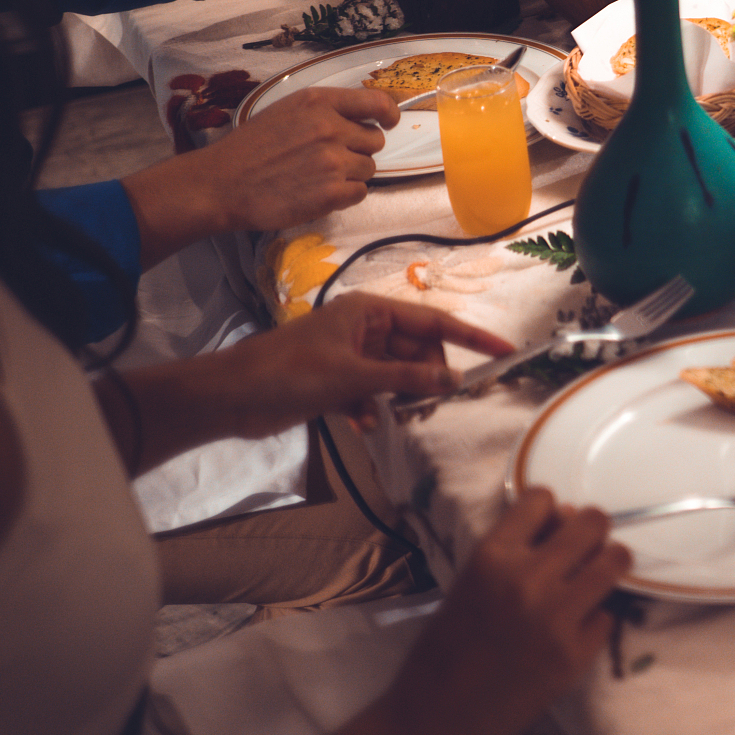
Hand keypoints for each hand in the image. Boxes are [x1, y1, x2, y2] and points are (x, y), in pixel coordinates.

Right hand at [121, 85, 404, 265]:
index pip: (377, 102)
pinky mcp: (333, 192)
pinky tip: (319, 192)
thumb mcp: (286, 111)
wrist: (221, 184)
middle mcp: (330, 128)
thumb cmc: (250, 148)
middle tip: (329, 158)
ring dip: (350, 173)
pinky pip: (360, 192)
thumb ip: (324, 111)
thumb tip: (361, 117)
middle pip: (375, 140)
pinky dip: (345, 195)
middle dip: (358, 149)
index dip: (388, 114)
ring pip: (369, 168)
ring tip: (317, 176)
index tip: (389, 122)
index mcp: (319, 102)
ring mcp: (334, 161)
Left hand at [216, 291, 514, 434]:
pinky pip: (374, 391)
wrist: (232, 397)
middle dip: (427, 377)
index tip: (503, 349)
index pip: (433, 321)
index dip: (470, 336)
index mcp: (369, 311)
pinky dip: (373, 407)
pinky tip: (362, 422)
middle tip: (433, 402)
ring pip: (397, 374)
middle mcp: (364, 328)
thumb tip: (451, 378)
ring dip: (399, 397)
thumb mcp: (353, 376)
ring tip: (395, 416)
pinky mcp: (338, 379)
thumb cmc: (288, 372)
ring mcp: (351, 354)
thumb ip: (406, 378)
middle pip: (418, 351)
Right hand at [380, 489, 630, 734]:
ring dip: (608, 565)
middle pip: (593, 522)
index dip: (550, 511)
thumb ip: (513, 553)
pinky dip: (595, 620)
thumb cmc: (443, 652)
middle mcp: (528, 579)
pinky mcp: (576, 656)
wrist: (433, 723)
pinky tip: (574, 631)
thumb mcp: (468, 586)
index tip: (551, 527)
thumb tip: (565, 518)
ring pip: (615, 562)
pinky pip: (607, 616)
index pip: (543, 498)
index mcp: (491, 557)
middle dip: (592, 531)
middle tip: (586, 548)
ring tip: (595, 578)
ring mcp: (556, 618)